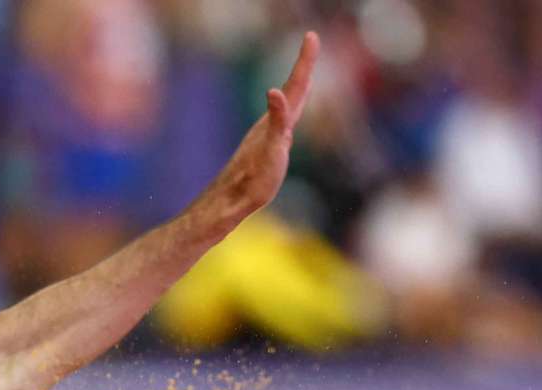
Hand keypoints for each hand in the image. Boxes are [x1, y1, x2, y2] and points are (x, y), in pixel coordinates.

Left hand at [186, 31, 319, 239]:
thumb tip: (275, 91)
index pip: (296, 85)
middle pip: (293, 89)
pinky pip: (280, 122)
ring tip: (304, 73)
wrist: (230, 202)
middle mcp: (270, 125)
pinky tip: (283, 115)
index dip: (306, 61)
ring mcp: (266, 136)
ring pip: (286, 105)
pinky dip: (286, 110)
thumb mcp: (270, 151)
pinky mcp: (262, 149)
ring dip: (297, 86)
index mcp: (277, 123)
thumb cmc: (252, 181)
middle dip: (304, 66)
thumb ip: (276, 120)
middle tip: (311, 43)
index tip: (311, 35)